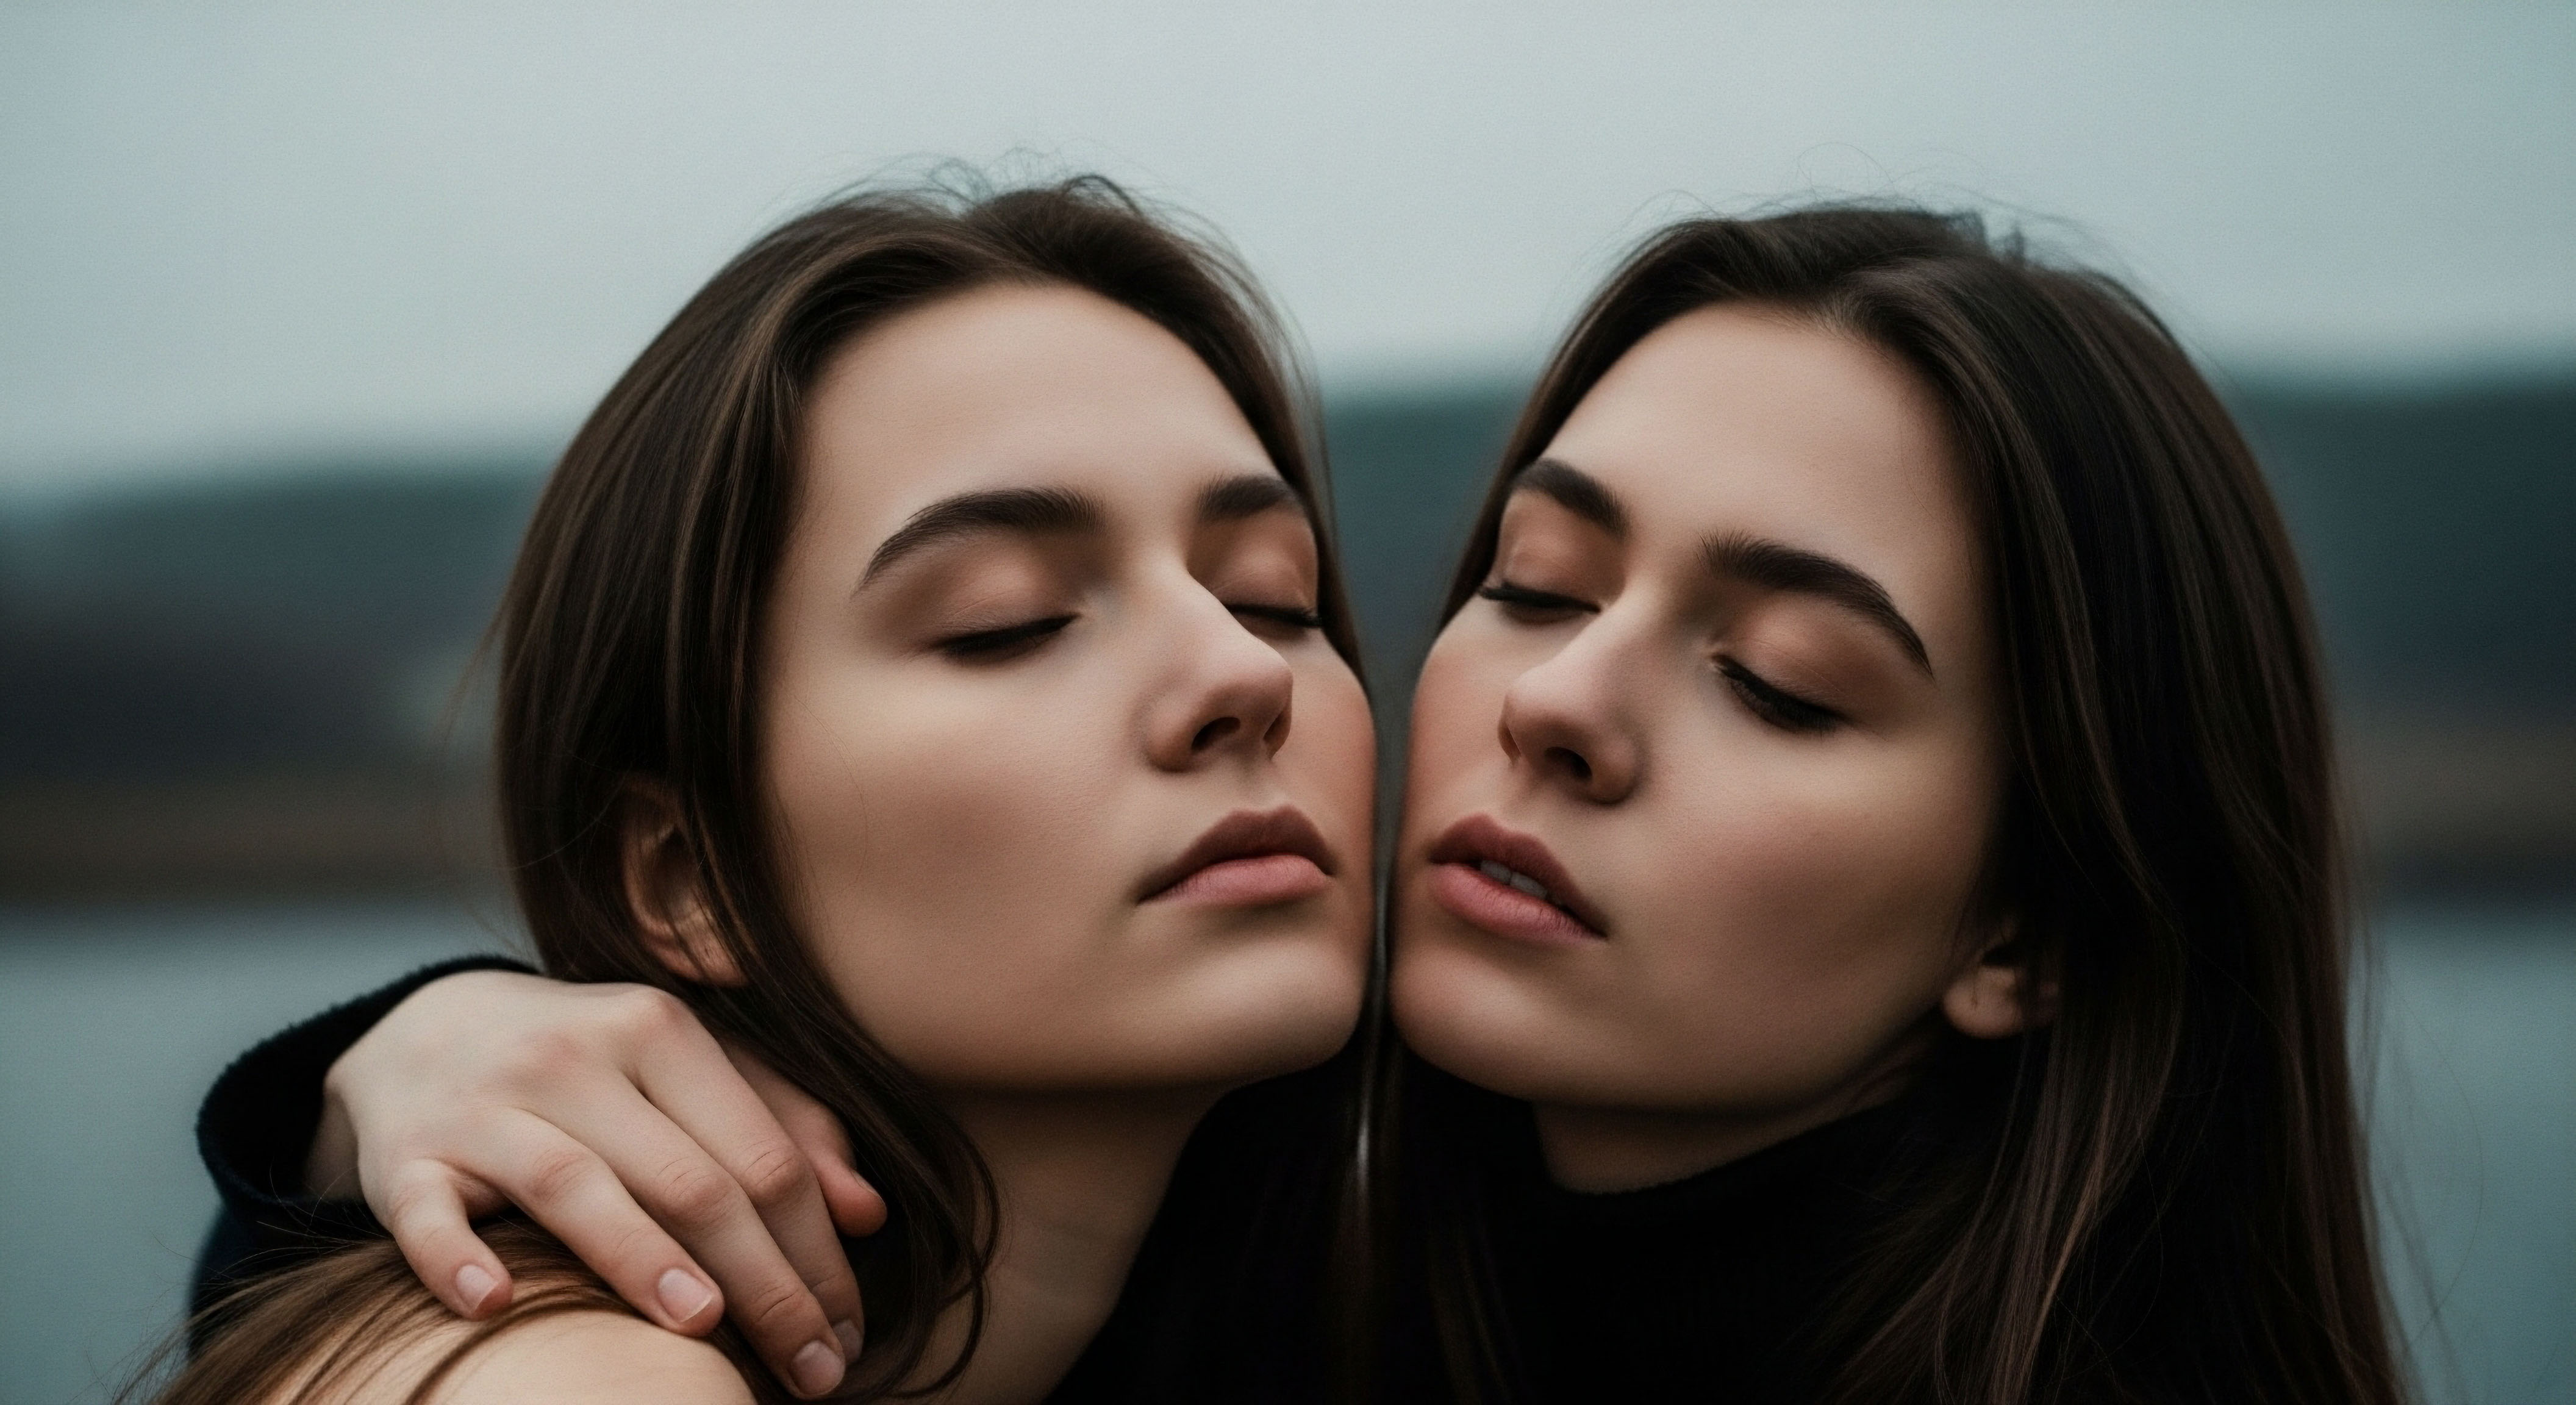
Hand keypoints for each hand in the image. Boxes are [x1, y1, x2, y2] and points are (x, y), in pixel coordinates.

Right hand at [308, 970, 886, 1398]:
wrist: (424, 1026)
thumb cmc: (589, 1065)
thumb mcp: (689, 1068)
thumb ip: (784, 1126)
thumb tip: (867, 1213)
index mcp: (659, 1031)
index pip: (762, 1155)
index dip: (817, 1251)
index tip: (847, 1333)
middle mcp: (575, 1057)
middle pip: (689, 1181)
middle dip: (763, 1284)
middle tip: (811, 1368)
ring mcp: (485, 1107)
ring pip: (574, 1185)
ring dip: (641, 1261)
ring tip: (703, 1332)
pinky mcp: (404, 1159)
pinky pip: (428, 1212)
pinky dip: (457, 1257)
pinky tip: (495, 1305)